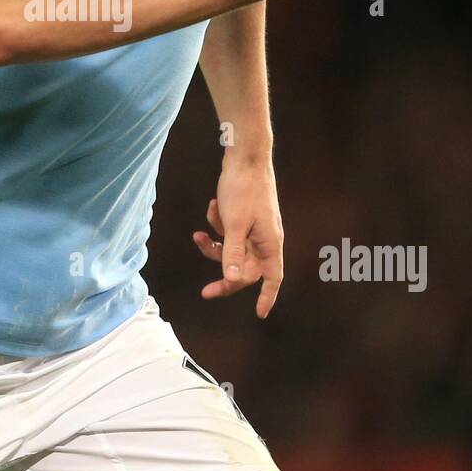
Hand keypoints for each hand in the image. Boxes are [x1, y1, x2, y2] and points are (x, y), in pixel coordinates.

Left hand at [192, 156, 283, 318]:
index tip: (260, 314)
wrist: (244, 156)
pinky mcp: (243, 217)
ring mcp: (254, 228)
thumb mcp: (234, 224)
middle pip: (245, 269)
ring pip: (233, 251)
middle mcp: (264, 238)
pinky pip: (228, 232)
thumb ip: (232, 253)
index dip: (267, 296)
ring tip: (198, 235)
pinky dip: (217, 224)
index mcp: (269, 243)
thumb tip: (231, 278)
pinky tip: (214, 205)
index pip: (272, 277)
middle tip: (205, 292)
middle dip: (224, 275)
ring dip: (214, 246)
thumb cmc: (244, 189)